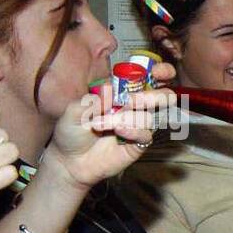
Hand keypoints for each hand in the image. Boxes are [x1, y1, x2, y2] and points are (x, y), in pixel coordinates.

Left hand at [41, 63, 179, 192]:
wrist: (70, 160)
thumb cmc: (71, 132)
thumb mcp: (74, 110)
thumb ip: (92, 99)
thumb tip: (111, 90)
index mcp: (120, 93)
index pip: (147, 78)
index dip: (160, 72)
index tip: (158, 72)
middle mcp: (134, 107)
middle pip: (163, 96)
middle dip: (156, 95)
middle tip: (133, 101)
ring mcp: (138, 126)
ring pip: (150, 116)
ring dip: (127, 117)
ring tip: (102, 124)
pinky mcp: (139, 144)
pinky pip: (146, 134)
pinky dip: (133, 130)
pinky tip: (118, 131)